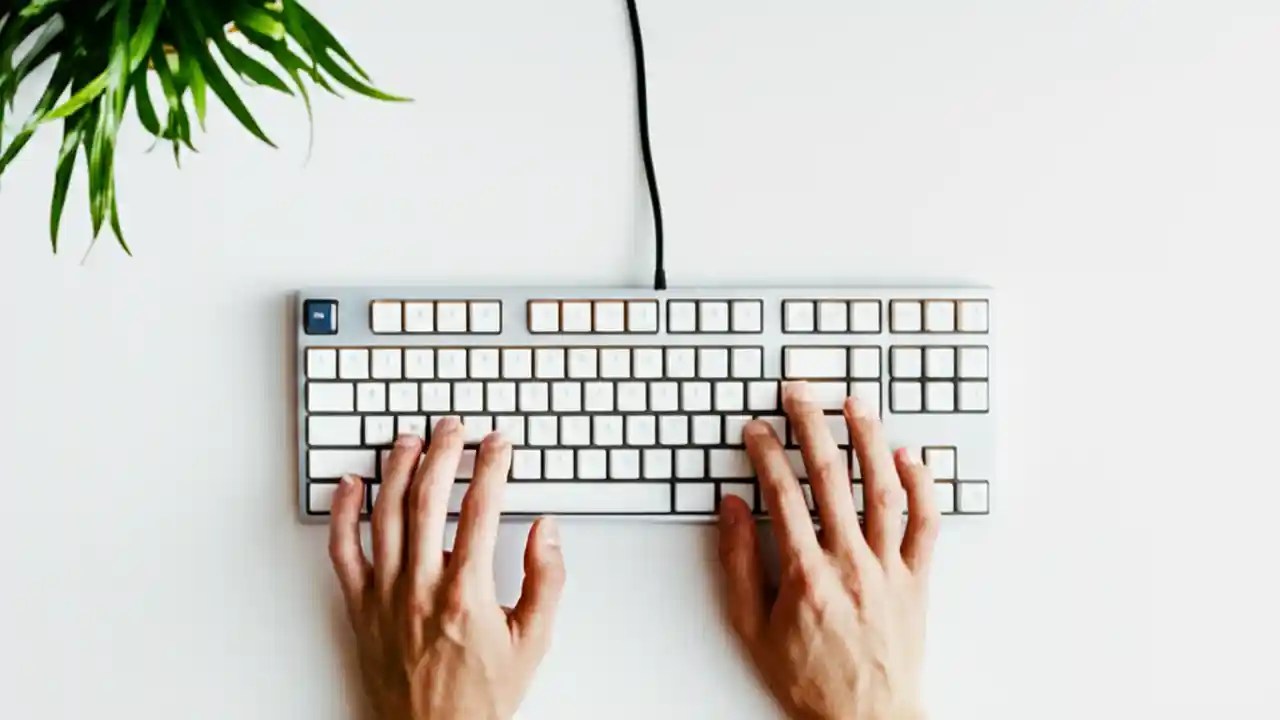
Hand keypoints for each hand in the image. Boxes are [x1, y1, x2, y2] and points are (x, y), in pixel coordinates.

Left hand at [328, 419, 565, 719]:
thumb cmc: (480, 698)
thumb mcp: (533, 642)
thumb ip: (545, 580)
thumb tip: (546, 530)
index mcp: (467, 593)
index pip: (481, 509)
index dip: (492, 467)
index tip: (498, 444)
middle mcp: (421, 587)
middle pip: (429, 499)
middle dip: (443, 453)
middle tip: (454, 428)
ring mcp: (385, 595)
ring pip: (386, 514)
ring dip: (398, 469)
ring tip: (410, 440)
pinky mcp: (359, 607)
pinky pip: (343, 550)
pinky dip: (343, 513)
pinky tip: (352, 485)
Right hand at [718, 382, 938, 719]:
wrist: (866, 719)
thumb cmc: (807, 678)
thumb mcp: (751, 627)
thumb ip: (739, 563)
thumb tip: (733, 508)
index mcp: (806, 575)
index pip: (783, 494)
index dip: (766, 453)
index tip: (756, 429)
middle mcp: (851, 564)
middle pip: (831, 478)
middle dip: (811, 427)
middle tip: (799, 393)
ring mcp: (889, 569)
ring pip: (883, 490)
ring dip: (868, 440)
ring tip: (855, 405)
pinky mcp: (918, 579)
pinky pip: (927, 524)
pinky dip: (923, 485)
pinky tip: (910, 455)